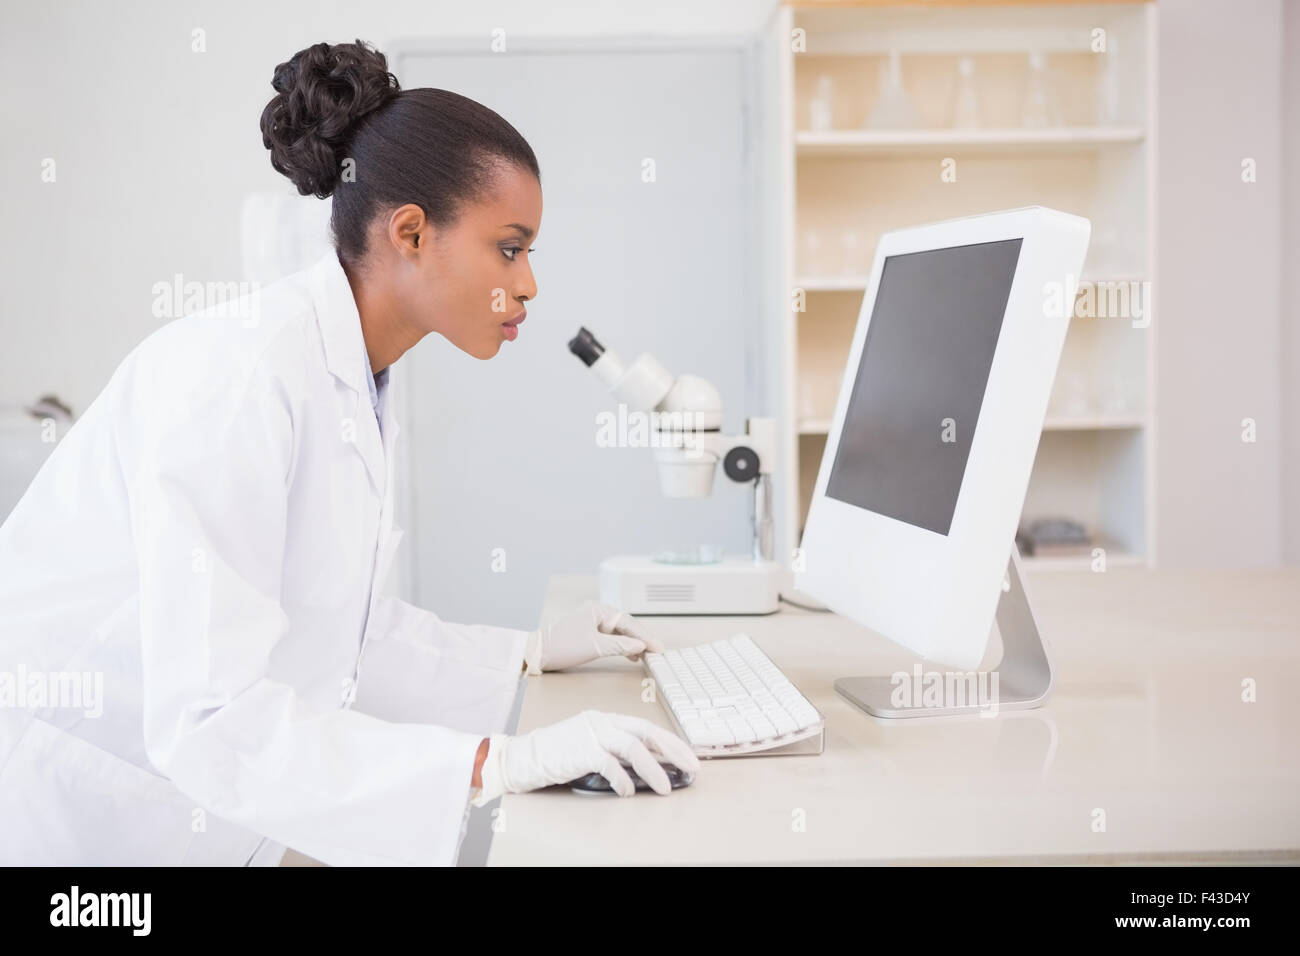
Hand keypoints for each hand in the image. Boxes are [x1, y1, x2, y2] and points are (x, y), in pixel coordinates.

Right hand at [471, 710, 698, 804]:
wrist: (520, 757)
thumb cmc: (554, 756)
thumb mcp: (587, 745)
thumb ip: (612, 750)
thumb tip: (645, 768)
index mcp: (604, 719)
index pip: (645, 727)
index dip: (670, 741)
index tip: (687, 757)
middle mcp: (600, 721)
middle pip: (646, 732)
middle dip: (673, 751)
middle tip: (692, 768)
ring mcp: (590, 733)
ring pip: (633, 747)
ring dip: (654, 769)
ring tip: (665, 788)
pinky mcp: (580, 750)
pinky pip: (610, 764)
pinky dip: (623, 779)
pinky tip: (628, 792)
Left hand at [522, 600, 662, 673]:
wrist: (537, 654)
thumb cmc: (562, 646)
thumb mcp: (595, 647)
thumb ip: (621, 646)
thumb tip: (641, 646)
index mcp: (598, 610)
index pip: (628, 622)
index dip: (644, 636)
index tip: (658, 647)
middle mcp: (596, 614)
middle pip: (626, 626)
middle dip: (642, 639)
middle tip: (657, 651)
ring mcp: (592, 624)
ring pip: (619, 633)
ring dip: (633, 644)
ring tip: (647, 655)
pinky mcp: (588, 635)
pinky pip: (611, 639)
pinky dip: (622, 647)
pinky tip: (631, 655)